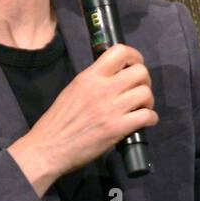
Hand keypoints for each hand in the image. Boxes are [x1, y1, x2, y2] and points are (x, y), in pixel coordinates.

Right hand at [8, 42, 157, 195]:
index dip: (135, 56)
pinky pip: (146, 116)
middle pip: (140, 71)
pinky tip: (144, 122)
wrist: (48, 148)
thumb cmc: (57, 122)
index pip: (120, 51)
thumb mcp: (72, 91)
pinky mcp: (118, 128)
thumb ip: (92, 82)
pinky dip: (151, 119)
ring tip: (142, 108)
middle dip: (145, 80)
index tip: (134, 66)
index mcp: (89, 77)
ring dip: (149, 101)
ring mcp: (111, 108)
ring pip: (146, 93)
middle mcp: (102, 88)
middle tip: (139, 90)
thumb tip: (112, 79)